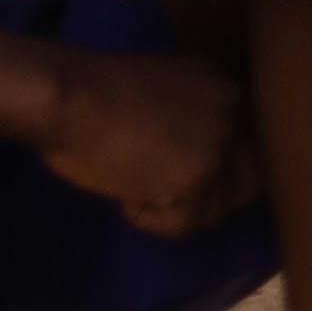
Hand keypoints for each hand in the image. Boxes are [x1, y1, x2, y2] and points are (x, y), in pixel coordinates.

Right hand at [40, 43, 263, 237]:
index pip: (247, 148)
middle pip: (246, 183)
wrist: (64, 95)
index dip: (217, 174)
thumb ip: (188, 119)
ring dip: (174, 211)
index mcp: (223, 87)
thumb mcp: (158, 90)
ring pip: (215, 209)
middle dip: (208, 199)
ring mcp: (220, 145)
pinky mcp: (198, 177)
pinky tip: (126, 199)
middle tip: (167, 200)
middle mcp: (233, 112)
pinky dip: (150, 220)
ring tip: (134, 191)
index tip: (180, 178)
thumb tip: (194, 162)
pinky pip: (183, 223)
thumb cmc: (88, 92)